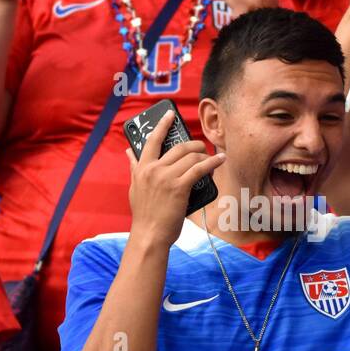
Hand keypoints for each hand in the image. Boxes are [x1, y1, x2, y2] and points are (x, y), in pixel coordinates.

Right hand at [126, 109, 225, 247]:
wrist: (149, 235)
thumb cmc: (144, 214)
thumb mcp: (135, 187)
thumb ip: (134, 168)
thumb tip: (129, 152)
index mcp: (142, 168)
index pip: (152, 140)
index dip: (162, 124)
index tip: (170, 115)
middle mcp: (153, 169)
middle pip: (178, 147)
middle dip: (194, 144)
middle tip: (201, 147)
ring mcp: (166, 177)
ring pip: (191, 156)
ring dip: (205, 155)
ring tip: (211, 158)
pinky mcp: (179, 187)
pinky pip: (199, 169)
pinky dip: (212, 162)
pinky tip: (220, 160)